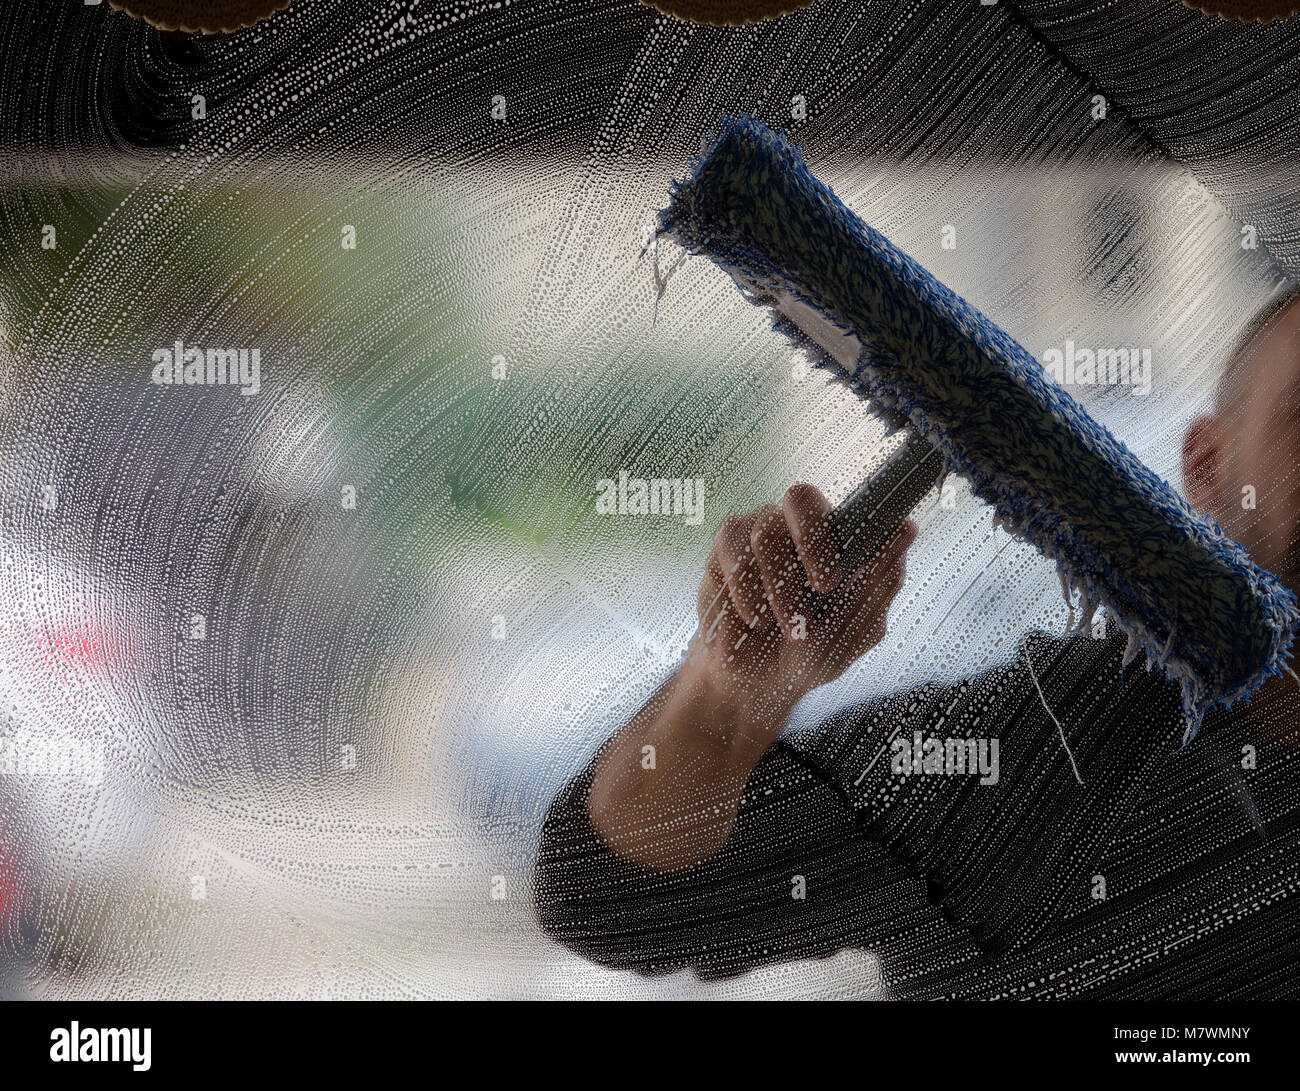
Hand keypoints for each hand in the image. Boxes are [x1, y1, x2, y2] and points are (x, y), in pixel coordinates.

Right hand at [687, 483, 916, 720]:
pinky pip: (732, 560)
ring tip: (782, 630)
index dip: (848, 525)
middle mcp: (796, 526)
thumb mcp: (854, 631)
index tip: (835, 579)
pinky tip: (752, 623)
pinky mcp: (723, 554)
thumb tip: (907, 528)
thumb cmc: (812, 654)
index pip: (848, 502)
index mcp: (836, 538)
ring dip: (777, 591)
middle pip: (800, 497)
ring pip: (764, 536)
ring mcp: (756, 534)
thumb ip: (879, 583)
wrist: (755, 687)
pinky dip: (744, 598)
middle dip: (811, 545)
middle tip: (820, 590)